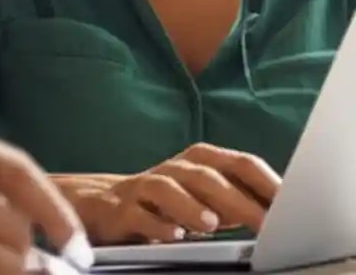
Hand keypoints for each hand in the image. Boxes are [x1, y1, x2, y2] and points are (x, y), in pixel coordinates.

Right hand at [59, 143, 280, 244]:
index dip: (266, 182)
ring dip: (189, 205)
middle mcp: (173, 170)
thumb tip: (281, 213)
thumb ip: (238, 201)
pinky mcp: (119, 209)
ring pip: (165, 188)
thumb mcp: (207, 199)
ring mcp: (143, 187)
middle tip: (263, 225)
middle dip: (236, 200)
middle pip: (205, 176)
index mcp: (200, 161)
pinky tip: (171, 235)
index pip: (240, 163)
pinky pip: (136, 214)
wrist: (105, 205)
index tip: (291, 205)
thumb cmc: (169, 204)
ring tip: (209, 225)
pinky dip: (155, 224)